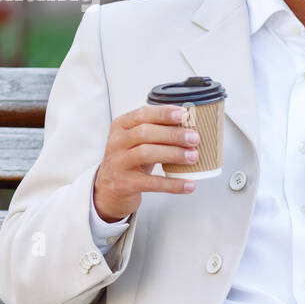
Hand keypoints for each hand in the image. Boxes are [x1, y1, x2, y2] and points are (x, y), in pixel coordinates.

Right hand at [92, 104, 200, 220]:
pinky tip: (188, 184)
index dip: (164, 113)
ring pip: (145, 153)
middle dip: (173, 134)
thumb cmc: (130, 161)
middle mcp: (117, 143)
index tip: (184, 114)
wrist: (109, 190)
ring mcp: (118, 164)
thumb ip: (158, 131)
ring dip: (173, 154)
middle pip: (145, 132)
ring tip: (193, 157)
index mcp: (122, 126)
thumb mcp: (139, 142)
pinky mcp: (124, 184)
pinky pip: (151, 183)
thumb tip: (190, 126)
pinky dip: (172, 184)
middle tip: (194, 138)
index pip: (142, 114)